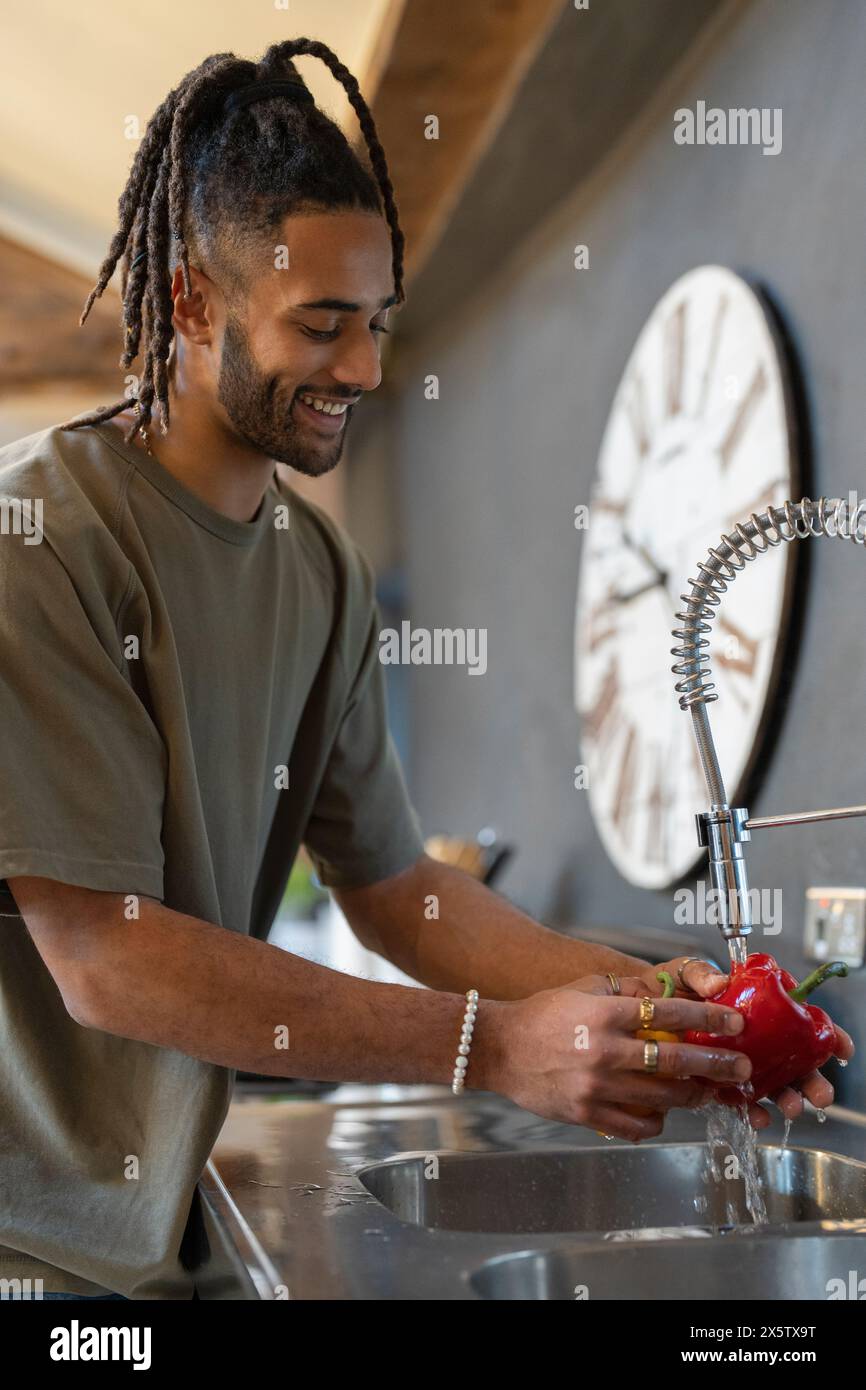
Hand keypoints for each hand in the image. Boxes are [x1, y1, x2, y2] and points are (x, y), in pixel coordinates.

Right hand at [486, 973, 750, 1141]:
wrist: (500, 1048)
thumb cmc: (544, 1014)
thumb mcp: (585, 988)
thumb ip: (627, 991)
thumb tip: (669, 994)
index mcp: (605, 1015)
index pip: (670, 1016)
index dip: (709, 1021)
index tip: (734, 1025)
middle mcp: (604, 1052)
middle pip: (675, 1064)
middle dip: (716, 1066)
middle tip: (742, 1067)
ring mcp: (596, 1087)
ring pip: (662, 1098)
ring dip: (693, 1096)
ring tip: (708, 1091)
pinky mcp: (587, 1114)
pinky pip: (636, 1125)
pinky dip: (657, 1120)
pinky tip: (663, 1110)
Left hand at [652, 955, 856, 1128]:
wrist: (638, 1010)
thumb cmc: (667, 985)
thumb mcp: (684, 971)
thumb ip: (702, 973)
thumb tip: (720, 982)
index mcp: (757, 1005)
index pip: (800, 1017)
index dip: (825, 1033)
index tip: (841, 1048)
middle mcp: (754, 1035)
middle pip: (795, 1057)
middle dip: (811, 1078)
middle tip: (820, 1095)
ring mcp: (739, 1059)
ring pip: (774, 1082)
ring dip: (786, 1098)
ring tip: (790, 1109)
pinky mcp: (718, 1079)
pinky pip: (741, 1097)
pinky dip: (750, 1108)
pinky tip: (754, 1117)